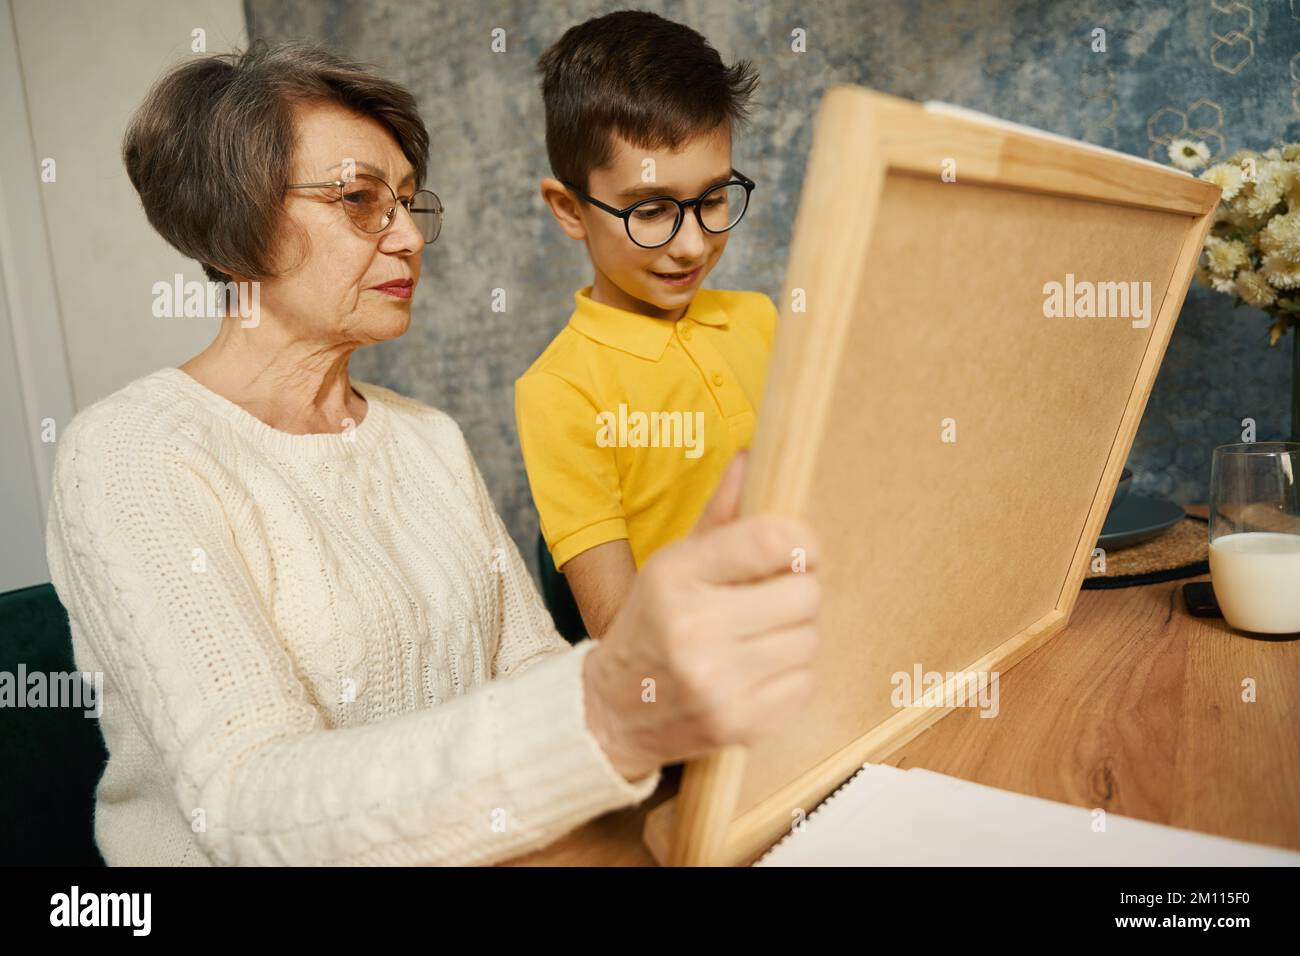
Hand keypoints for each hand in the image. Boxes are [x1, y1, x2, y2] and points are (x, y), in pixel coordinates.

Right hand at [582, 451, 820, 780]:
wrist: (612, 711)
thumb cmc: (651, 626)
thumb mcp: (672, 566)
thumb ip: (718, 515)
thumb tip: (753, 455)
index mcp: (675, 576)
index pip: (772, 540)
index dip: (801, 541)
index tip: (797, 550)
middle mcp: (693, 628)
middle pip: (805, 594)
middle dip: (796, 593)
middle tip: (770, 601)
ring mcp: (716, 682)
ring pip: (810, 640)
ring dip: (794, 637)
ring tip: (758, 639)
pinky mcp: (738, 724)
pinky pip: (805, 684)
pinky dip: (790, 678)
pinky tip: (755, 673)